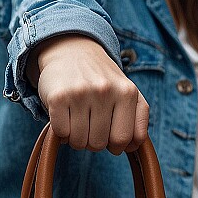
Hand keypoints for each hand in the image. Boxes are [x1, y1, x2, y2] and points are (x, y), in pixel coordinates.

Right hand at [26, 34, 149, 154]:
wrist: (72, 50)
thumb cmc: (102, 80)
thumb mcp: (128, 93)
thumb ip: (138, 119)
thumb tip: (132, 147)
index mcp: (127, 92)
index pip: (123, 140)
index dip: (115, 146)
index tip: (109, 136)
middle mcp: (105, 90)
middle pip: (99, 144)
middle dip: (93, 142)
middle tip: (90, 125)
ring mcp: (81, 92)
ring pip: (79, 142)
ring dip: (76, 139)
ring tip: (77, 121)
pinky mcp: (59, 96)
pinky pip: (60, 133)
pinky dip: (60, 132)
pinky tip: (64, 117)